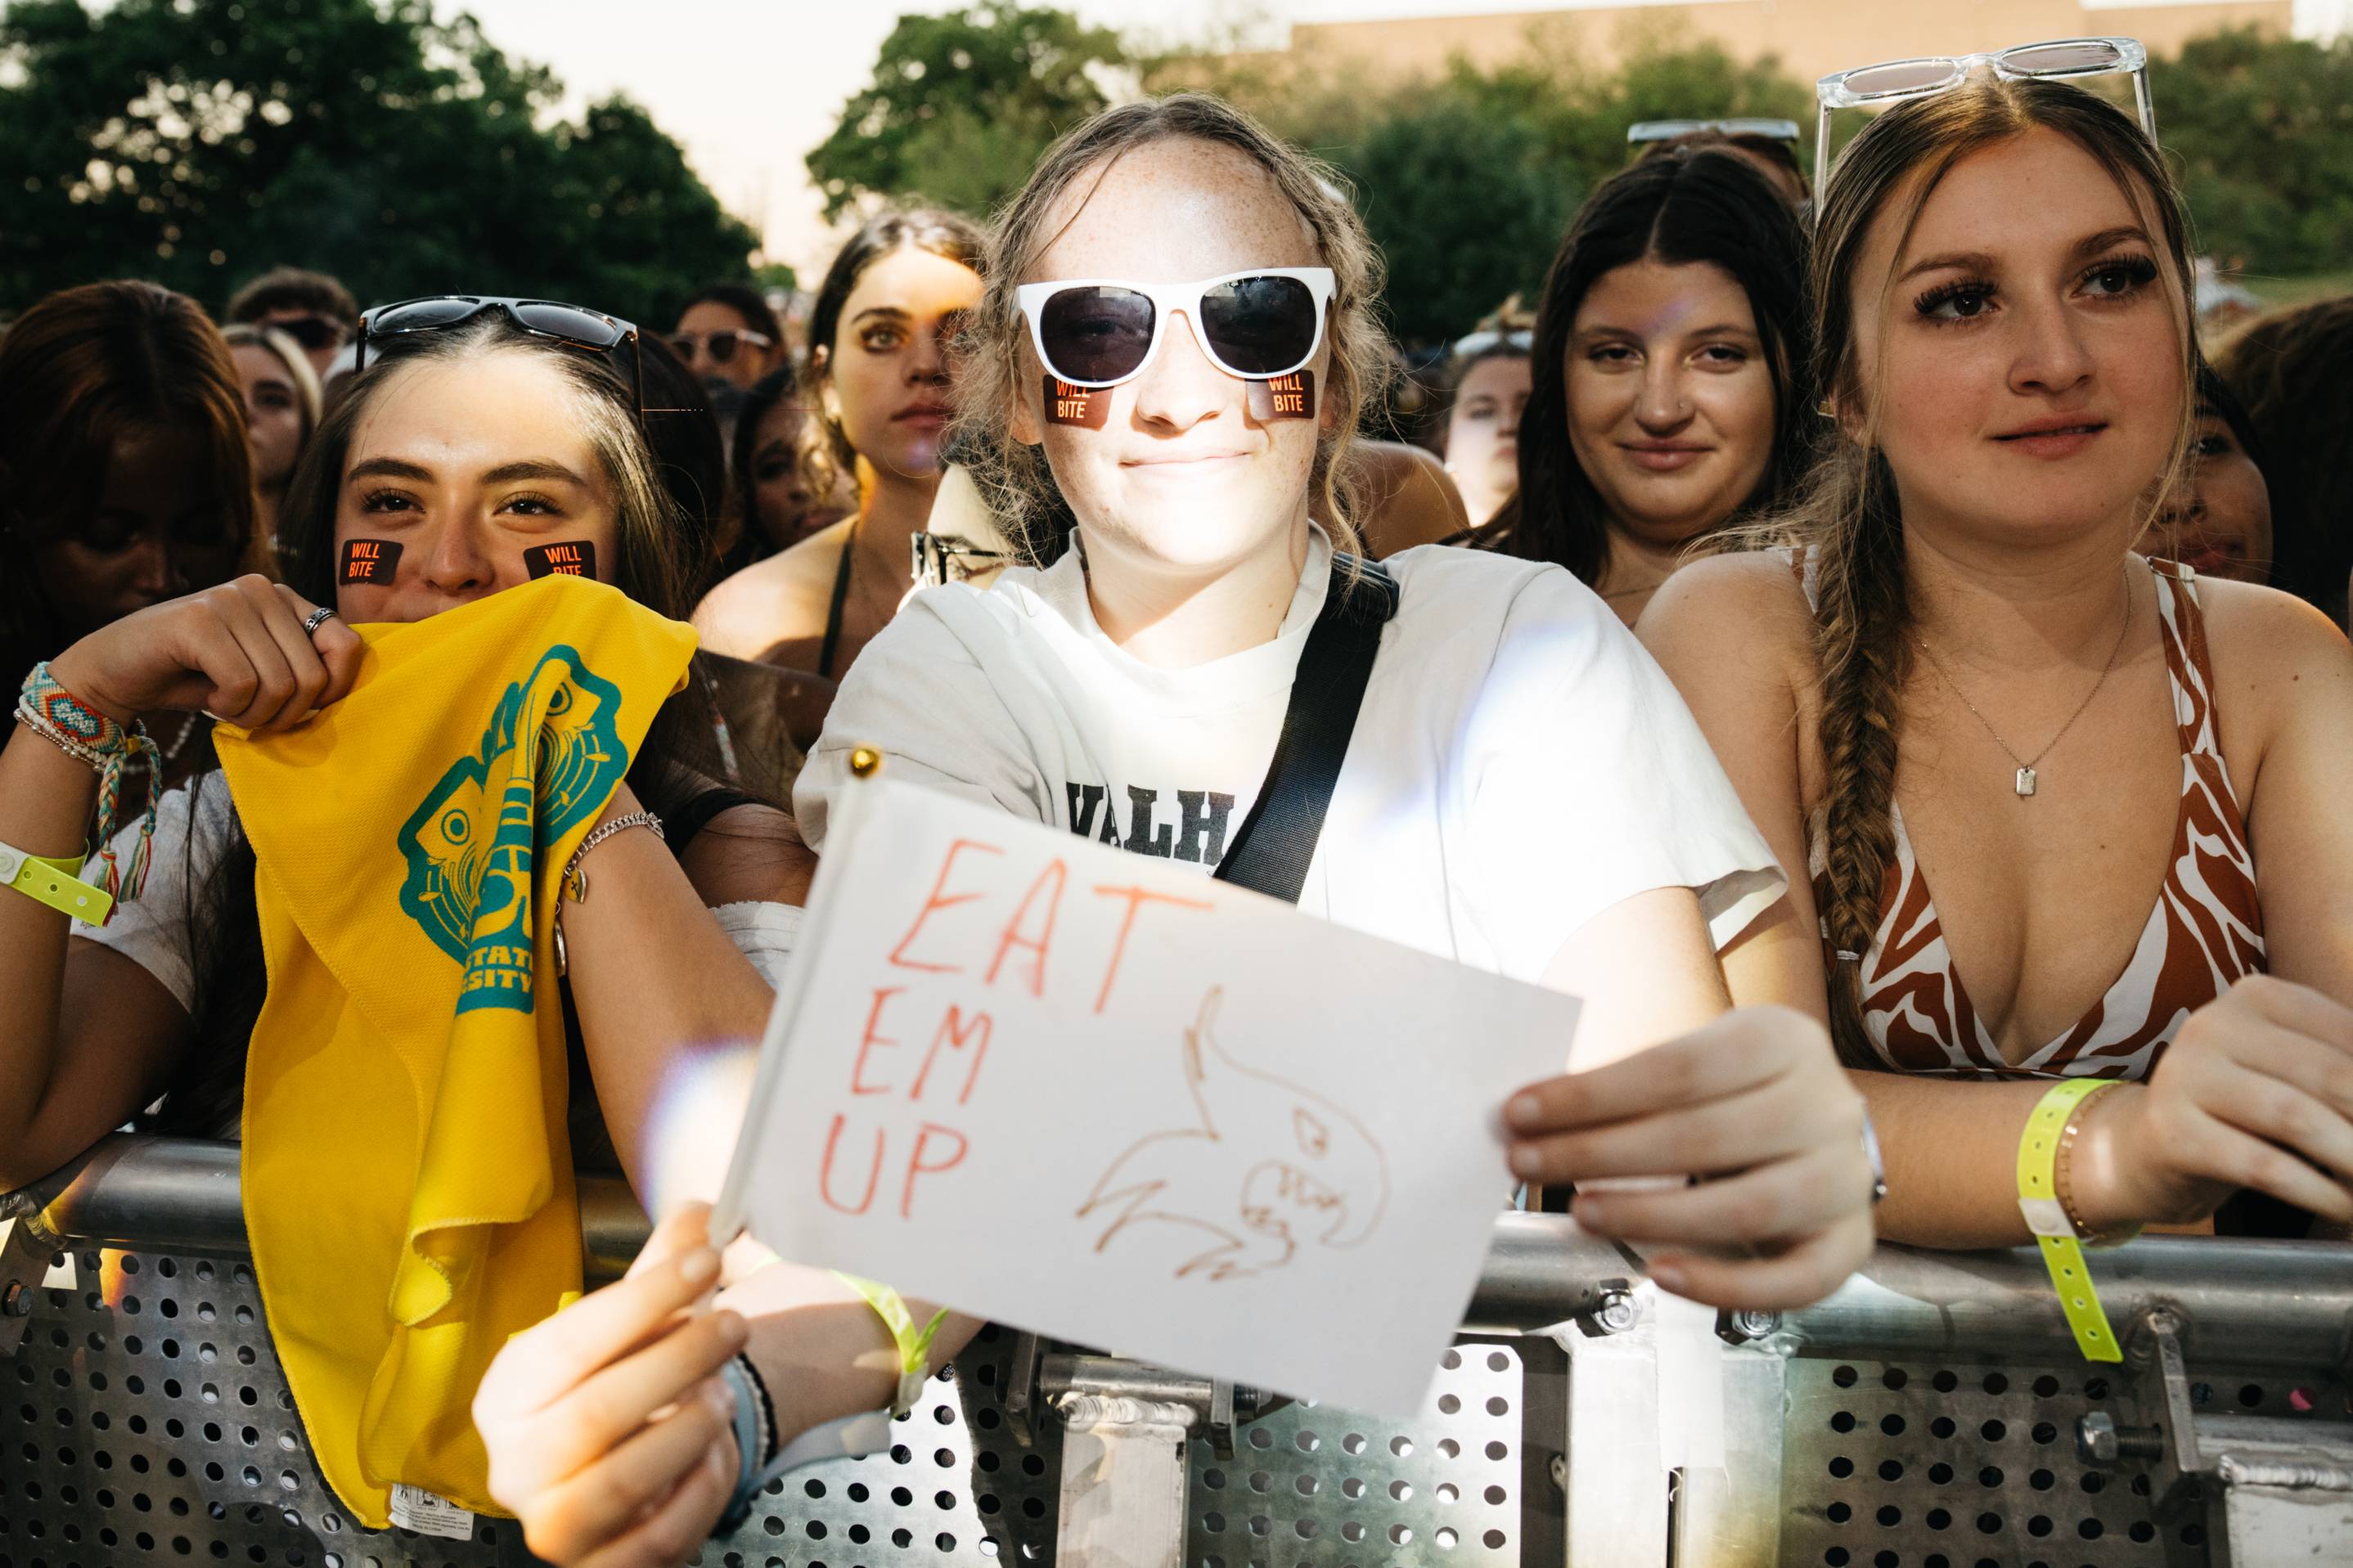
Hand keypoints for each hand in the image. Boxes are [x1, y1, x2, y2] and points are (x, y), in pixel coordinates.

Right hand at [44, 575, 360, 729]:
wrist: (115, 672)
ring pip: (281, 685)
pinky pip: (243, 685)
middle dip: (286, 713)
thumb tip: (344, 689)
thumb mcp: (261, 669)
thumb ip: (301, 666)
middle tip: (252, 715)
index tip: (301, 707)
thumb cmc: (194, 677)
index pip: (348, 645)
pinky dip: (229, 708)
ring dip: (255, 715)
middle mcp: (262, 589)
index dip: (334, 689)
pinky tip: (209, 700)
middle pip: (313, 676)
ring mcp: (229, 600)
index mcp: (284, 598)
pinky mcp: (199, 620)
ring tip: (229, 706)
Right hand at [475, 1202, 749, 1567]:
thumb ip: (664, 1269)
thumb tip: (702, 1209)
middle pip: (594, 1414)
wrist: (621, 1479)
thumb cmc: (624, 1387)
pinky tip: (717, 1454)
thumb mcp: (637, 1325)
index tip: (706, 1259)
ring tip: (722, 1394)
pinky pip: (656, 1539)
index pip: (570, 1341)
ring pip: (617, 1484)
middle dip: (676, 1362)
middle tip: (736, 1325)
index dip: (644, 1298)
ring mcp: (549, 1526)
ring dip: (687, 1431)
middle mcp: (512, 1465)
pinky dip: (702, 1492)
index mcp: (508, 1392)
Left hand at [1504, 1004, 1875, 1308]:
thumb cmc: (1735, 1096)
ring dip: (1651, 1215)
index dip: (1594, 1094)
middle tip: (1531, 1163)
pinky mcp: (1849, 1244)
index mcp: (1782, 1041)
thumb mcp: (1694, 1063)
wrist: (1820, 1130)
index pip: (1679, 1068)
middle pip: (1706, 1135)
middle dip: (1602, 1152)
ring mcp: (1844, 1179)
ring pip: (1748, 1207)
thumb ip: (1624, 1086)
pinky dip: (1722, 1284)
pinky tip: (1662, 1273)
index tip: (1522, 1112)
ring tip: (1583, 1213)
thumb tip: (1530, 1116)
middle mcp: (1825, 1106)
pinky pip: (1792, 1280)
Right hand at [2077, 975, 2352, 1229]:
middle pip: (2331, 1076)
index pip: (2350, 1037)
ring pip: (2297, 1118)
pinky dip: (2319, 1193)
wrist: (2145, 1149)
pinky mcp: (2172, 1132)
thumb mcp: (2293, 1073)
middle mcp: (2213, 1025)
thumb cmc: (2242, 1109)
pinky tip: (2346, 1208)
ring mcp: (2184, 1076)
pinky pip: (2264, 1166)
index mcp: (2256, 997)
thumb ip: (2344, 1070)